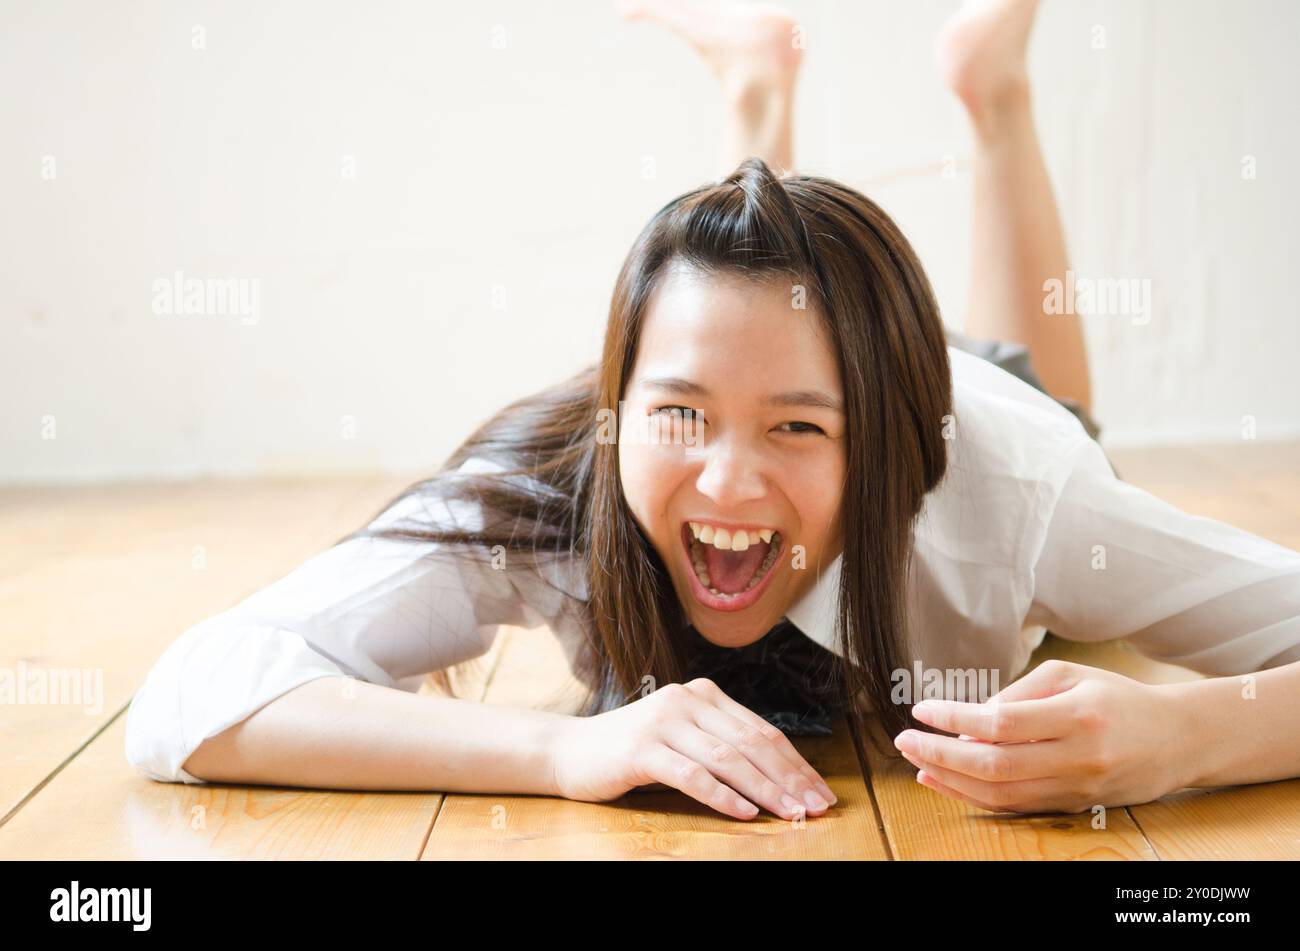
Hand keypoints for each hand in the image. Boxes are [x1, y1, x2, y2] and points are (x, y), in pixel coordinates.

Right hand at [550, 677, 837, 820]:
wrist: (572, 751)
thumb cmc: (634, 751)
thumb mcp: (683, 738)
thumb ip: (721, 744)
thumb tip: (780, 777)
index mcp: (703, 694)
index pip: (762, 731)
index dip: (796, 763)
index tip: (822, 792)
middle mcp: (687, 700)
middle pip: (751, 744)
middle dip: (790, 779)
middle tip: (818, 808)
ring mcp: (663, 722)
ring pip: (727, 759)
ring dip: (765, 790)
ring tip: (791, 814)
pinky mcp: (642, 749)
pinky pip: (692, 775)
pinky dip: (723, 796)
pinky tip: (746, 813)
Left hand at [893, 659, 1189, 813]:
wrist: (1177, 739)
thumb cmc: (1116, 697)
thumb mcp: (1069, 676)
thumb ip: (1017, 694)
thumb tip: (969, 718)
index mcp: (1079, 714)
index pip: (1004, 723)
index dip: (956, 718)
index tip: (922, 710)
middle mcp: (1080, 756)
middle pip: (997, 765)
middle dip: (942, 754)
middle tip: (905, 740)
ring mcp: (1078, 787)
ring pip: (1002, 794)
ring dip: (951, 780)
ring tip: (917, 762)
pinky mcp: (1075, 806)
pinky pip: (1015, 807)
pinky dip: (974, 796)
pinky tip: (946, 781)